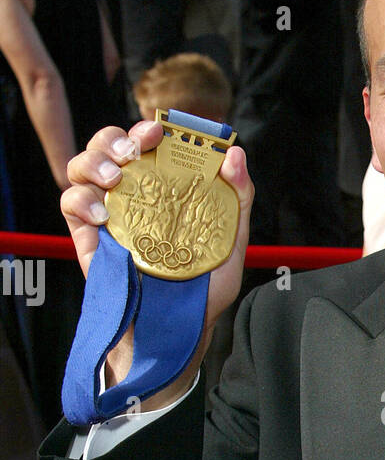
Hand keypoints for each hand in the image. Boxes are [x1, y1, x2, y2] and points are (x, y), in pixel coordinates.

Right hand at [61, 120, 252, 403]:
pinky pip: (70, 203)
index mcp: (164, 188)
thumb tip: (236, 154)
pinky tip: (102, 215)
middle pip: (109, 145)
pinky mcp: (86, 237)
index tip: (159, 130)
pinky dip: (81, 199)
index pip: (148, 144)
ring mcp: (108, 213)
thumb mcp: (232, 243)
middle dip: (117, 138)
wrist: (177, 331)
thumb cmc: (204, 287)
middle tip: (135, 151)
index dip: (148, 129)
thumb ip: (238, 198)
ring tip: (115, 179)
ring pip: (83, 165)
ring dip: (95, 161)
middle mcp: (133, 195)